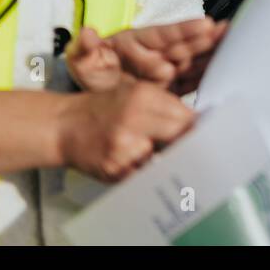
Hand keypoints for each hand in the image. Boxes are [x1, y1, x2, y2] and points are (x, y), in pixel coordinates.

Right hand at [56, 78, 194, 181]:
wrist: (63, 126)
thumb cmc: (103, 108)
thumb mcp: (133, 93)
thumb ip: (164, 105)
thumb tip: (197, 122)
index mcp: (142, 97)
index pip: (185, 116)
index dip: (197, 127)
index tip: (206, 134)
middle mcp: (134, 121)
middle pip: (180, 138)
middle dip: (187, 145)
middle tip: (192, 149)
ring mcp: (124, 148)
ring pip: (164, 160)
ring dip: (167, 160)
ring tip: (163, 156)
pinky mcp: (115, 170)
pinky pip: (144, 176)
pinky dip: (147, 173)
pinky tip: (143, 165)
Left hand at [66, 18, 227, 94]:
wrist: (93, 103)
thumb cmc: (90, 73)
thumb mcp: (81, 61)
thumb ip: (84, 48)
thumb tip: (88, 33)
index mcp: (137, 41)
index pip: (164, 35)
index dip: (185, 30)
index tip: (205, 24)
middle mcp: (157, 53)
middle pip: (185, 45)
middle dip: (207, 39)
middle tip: (230, 31)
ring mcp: (167, 70)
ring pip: (193, 60)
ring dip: (214, 54)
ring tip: (239, 45)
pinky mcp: (172, 88)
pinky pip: (192, 80)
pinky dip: (209, 77)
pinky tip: (227, 73)